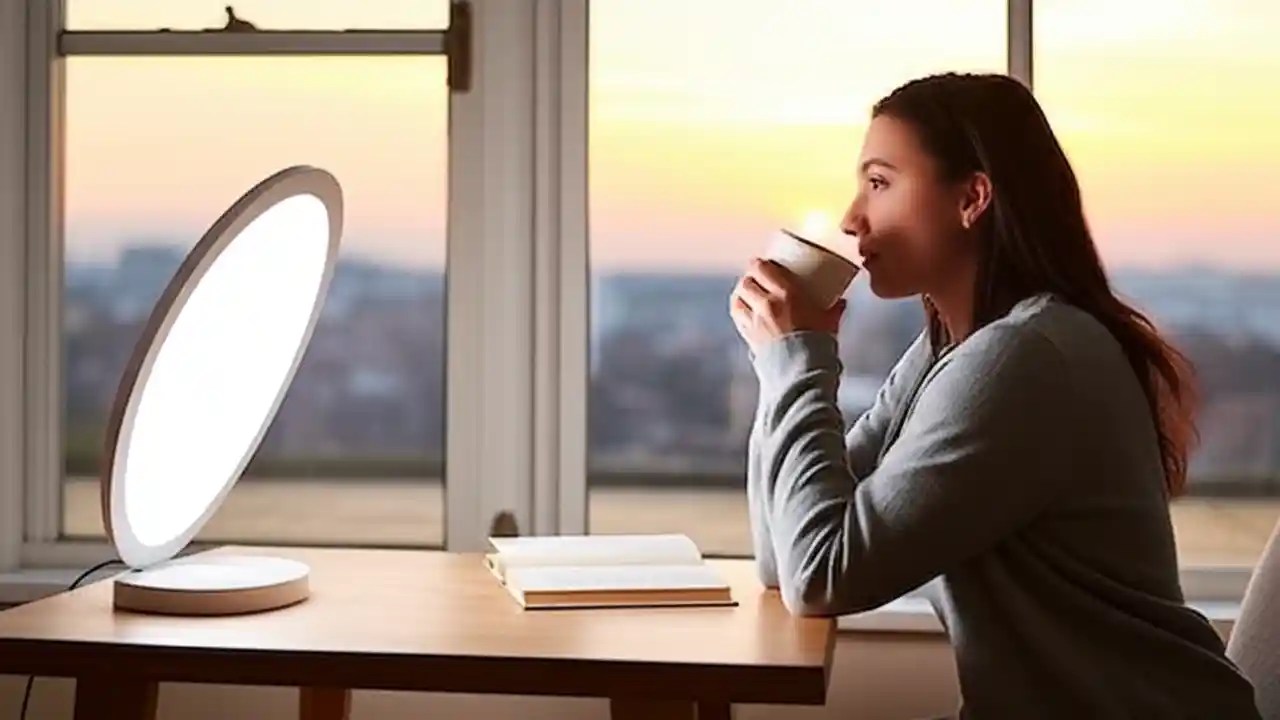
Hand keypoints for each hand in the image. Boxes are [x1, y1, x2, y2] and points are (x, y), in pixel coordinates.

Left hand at [729, 258, 846, 354]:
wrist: (802, 371)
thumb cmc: (818, 345)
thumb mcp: (829, 322)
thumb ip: (833, 310)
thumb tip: (840, 302)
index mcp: (786, 294)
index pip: (761, 269)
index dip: (758, 264)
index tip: (762, 264)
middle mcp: (766, 304)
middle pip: (745, 282)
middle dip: (748, 278)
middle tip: (755, 279)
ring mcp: (754, 321)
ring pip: (737, 299)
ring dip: (740, 294)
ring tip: (746, 294)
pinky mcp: (749, 337)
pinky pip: (738, 318)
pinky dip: (739, 311)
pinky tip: (745, 312)